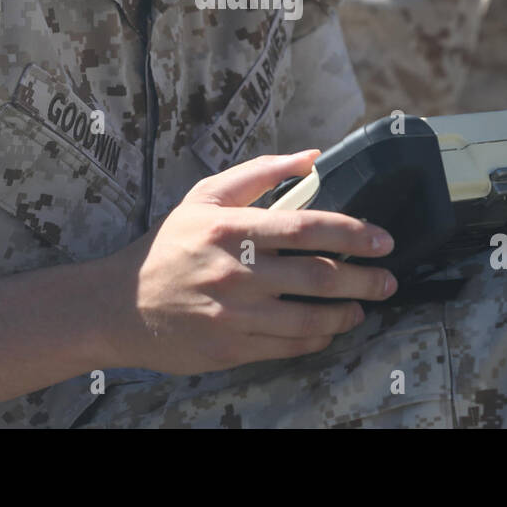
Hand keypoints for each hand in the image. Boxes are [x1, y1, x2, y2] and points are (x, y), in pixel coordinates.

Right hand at [97, 150, 399, 375]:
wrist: (119, 304)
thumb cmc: (169, 245)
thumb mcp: (205, 196)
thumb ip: (260, 173)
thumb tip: (312, 157)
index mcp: (231, 229)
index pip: (306, 228)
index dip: (352, 233)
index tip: (382, 239)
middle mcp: (236, 272)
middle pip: (318, 276)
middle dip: (364, 278)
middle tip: (388, 278)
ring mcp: (234, 314)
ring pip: (309, 317)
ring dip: (347, 313)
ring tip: (364, 306)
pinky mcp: (230, 348)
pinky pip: (288, 346)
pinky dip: (317, 338)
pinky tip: (329, 328)